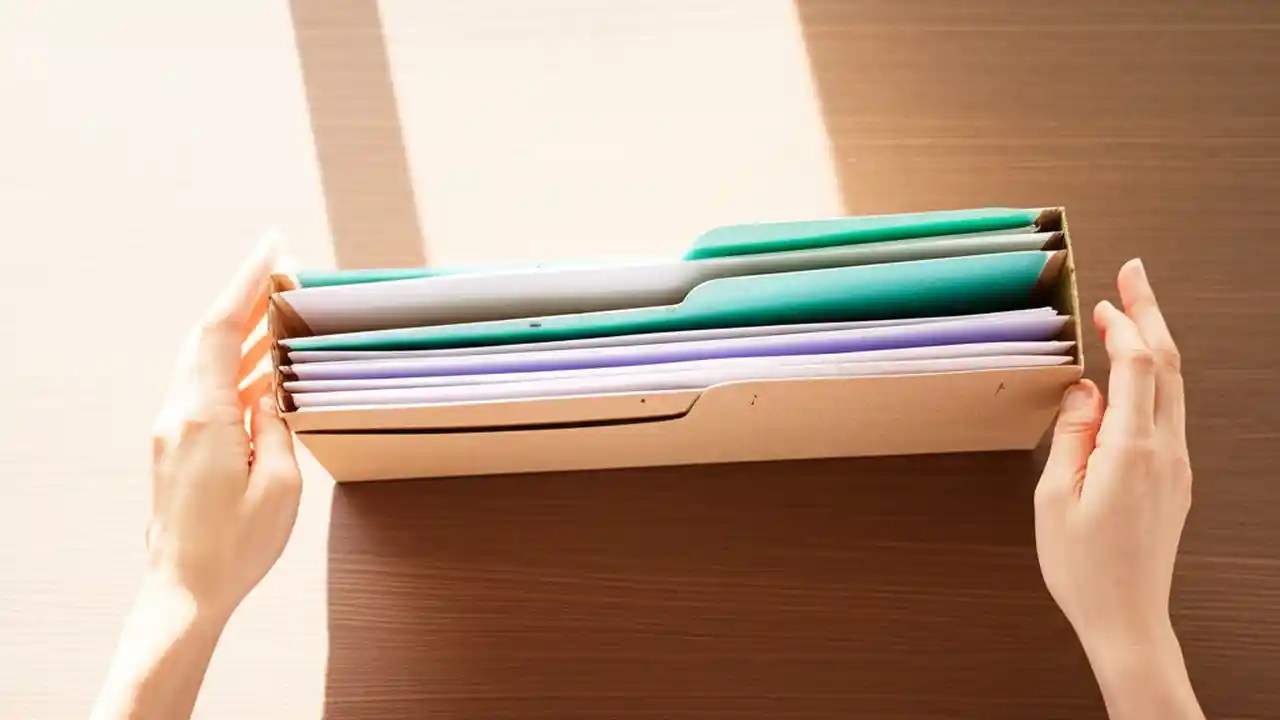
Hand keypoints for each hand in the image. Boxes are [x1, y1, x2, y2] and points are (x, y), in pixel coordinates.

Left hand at [148, 235, 300, 618]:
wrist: (184, 591)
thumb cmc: (235, 546)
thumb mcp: (280, 485)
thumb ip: (277, 426)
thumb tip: (271, 392)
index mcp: (204, 417)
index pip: (220, 329)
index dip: (246, 283)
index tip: (272, 248)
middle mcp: (179, 415)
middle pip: (207, 336)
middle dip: (244, 298)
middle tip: (282, 271)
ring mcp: (173, 430)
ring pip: (205, 360)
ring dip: (241, 332)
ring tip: (279, 312)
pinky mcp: (177, 447)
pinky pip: (206, 388)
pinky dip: (235, 365)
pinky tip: (262, 367)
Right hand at [1035, 258, 1201, 717]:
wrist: (1127, 618)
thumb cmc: (1082, 566)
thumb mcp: (1056, 495)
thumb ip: (1072, 434)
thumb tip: (1085, 390)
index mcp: (1132, 449)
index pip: (1137, 365)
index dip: (1123, 325)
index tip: (1104, 300)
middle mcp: (1165, 450)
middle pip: (1166, 364)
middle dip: (1151, 314)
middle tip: (1135, 273)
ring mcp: (1176, 465)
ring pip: (1173, 386)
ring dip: (1154, 343)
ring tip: (1135, 312)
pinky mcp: (1174, 479)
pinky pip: (1167, 413)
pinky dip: (1152, 378)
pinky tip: (1132, 374)